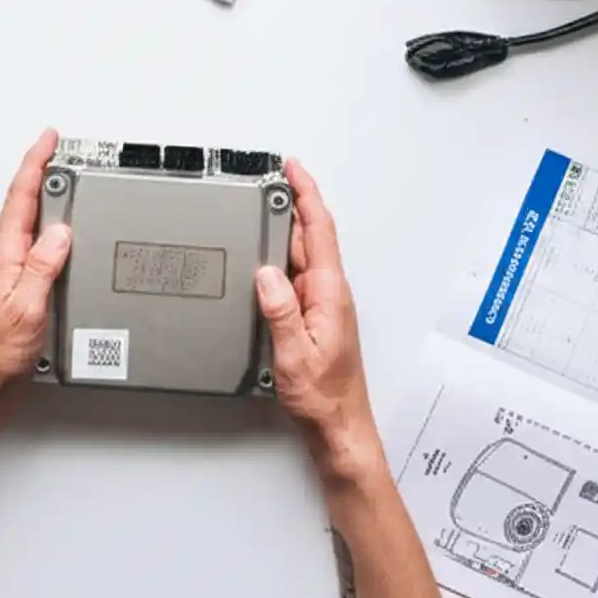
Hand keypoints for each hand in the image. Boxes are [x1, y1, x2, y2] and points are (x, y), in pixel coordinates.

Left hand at [0, 129, 71, 403]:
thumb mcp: (28, 309)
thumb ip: (44, 266)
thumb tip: (61, 232)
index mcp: (1, 257)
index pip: (20, 197)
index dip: (35, 162)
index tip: (48, 138)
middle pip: (23, 206)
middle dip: (44, 175)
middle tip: (64, 153)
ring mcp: (2, 275)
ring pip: (28, 229)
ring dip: (47, 206)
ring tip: (69, 190)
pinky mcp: (10, 291)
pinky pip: (32, 251)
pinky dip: (49, 237)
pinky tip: (60, 242)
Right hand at [255, 161, 384, 483]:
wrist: (339, 429)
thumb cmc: (324, 399)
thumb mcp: (294, 354)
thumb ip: (280, 311)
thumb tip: (265, 273)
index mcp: (329, 294)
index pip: (319, 231)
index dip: (306, 195)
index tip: (292, 169)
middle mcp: (329, 295)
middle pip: (310, 238)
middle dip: (291, 205)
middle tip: (267, 181)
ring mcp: (322, 307)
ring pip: (300, 258)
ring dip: (283, 233)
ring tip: (259, 213)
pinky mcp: (314, 320)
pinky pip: (294, 280)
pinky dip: (278, 262)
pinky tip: (262, 263)